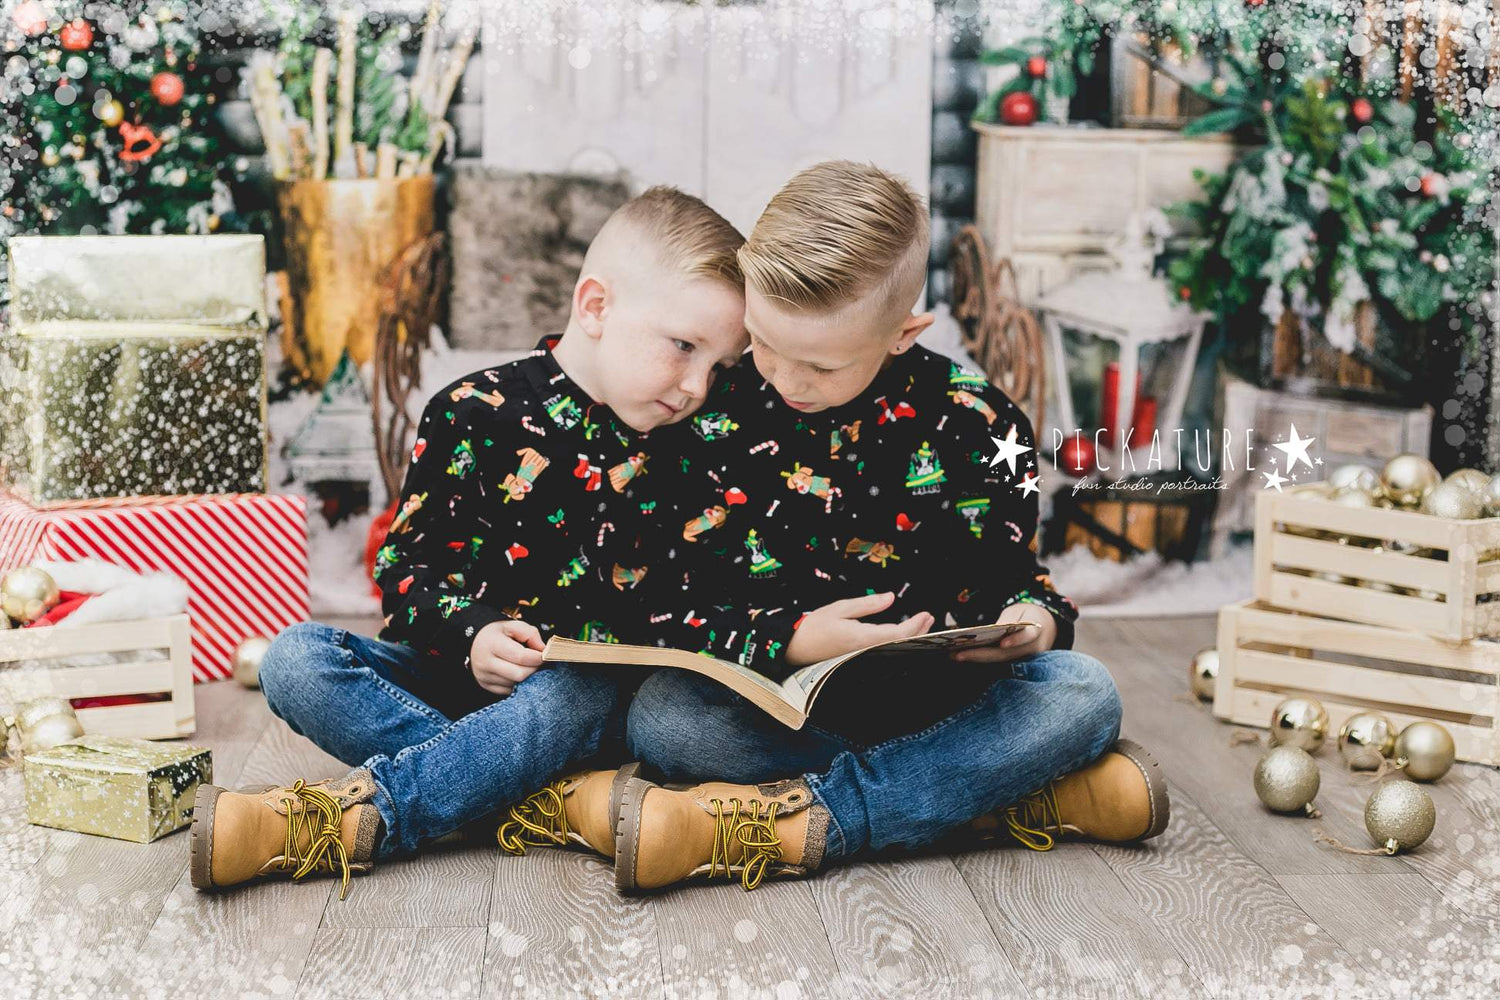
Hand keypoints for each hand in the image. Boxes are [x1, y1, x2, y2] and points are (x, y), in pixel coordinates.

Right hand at [469, 619, 544, 696]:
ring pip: (516, 684)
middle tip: (539, 661)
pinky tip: (518, 672)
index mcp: (491, 644)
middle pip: (520, 675)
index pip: (521, 657)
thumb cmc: (498, 634)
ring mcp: (484, 677)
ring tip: (527, 665)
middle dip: (534, 669)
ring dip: (527, 677)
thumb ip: (531, 634)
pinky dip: (519, 683)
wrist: (475, 642)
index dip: (538, 657)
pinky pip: (510, 690)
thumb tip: (543, 651)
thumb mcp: (514, 626)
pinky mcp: (486, 686)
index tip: (545, 655)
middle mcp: (485, 663)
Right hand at [785, 592, 934, 667]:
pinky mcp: (859, 660)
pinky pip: (884, 652)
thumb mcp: (840, 608)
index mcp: (862, 638)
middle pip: (900, 644)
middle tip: (928, 618)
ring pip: (893, 649)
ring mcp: (863, 659)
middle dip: (917, 631)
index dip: (915, 626)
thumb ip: (868, 604)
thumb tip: (890, 598)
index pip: (898, 633)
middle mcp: (865, 652)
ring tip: (920, 625)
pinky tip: (900, 636)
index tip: (925, 614)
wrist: (794, 648)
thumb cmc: (813, 628)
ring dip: (909, 637)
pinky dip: (896, 643)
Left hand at [949, 603, 1055, 663]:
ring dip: (976, 658)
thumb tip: (990, 632)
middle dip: (980, 654)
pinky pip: (997, 661)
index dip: (1016, 640)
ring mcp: (1024, 659)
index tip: (1003, 643)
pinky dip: (980, 658)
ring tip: (954, 655)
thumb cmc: (1028, 615)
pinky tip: (963, 655)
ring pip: (998, 660)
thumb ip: (1007, 621)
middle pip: (1005, 654)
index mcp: (1036, 631)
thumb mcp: (1019, 612)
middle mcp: (1031, 649)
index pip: (1027, 636)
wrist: (1045, 626)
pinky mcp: (1016, 662)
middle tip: (957, 654)